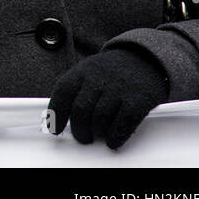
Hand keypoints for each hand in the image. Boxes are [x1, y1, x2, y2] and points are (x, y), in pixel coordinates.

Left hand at [47, 49, 168, 149]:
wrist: (143, 58)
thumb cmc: (110, 72)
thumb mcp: (88, 71)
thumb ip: (75, 91)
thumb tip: (58, 118)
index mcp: (82, 71)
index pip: (63, 92)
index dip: (56, 114)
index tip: (55, 129)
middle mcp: (99, 78)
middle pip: (81, 109)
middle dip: (79, 129)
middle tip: (82, 137)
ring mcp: (119, 88)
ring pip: (100, 118)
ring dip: (97, 133)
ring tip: (97, 136)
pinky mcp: (139, 99)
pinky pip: (123, 123)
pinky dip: (115, 136)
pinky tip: (113, 140)